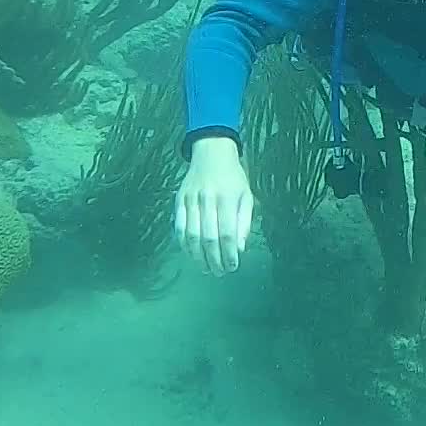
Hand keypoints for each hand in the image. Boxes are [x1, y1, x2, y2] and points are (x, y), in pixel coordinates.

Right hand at [175, 134, 252, 275]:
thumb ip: (244, 222)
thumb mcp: (246, 196)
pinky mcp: (179, 201)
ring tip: (206, 267)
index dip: (229, 253)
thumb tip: (239, 248)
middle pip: (209, 238)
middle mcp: (207, 199)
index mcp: (227, 198)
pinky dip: (184, 244)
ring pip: (192, 236)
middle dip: (214, 259)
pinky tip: (192, 253)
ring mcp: (191, 200)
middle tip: (219, 272)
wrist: (211, 153)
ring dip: (198, 256)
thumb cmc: (233, 177)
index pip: (227, 233)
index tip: (232, 267)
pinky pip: (179, 228)